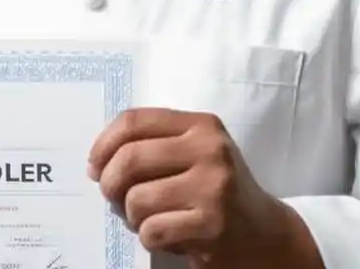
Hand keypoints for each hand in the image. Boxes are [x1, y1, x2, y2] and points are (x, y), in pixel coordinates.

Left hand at [87, 108, 322, 267]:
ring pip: (137, 199)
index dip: (103, 143)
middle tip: (114, 198)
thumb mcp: (195, 153)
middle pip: (129, 158)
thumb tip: (98, 161)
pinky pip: (152, 230)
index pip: (135, 120)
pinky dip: (150, 238)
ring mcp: (213, 187)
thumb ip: (154, 145)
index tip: (94, 165)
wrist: (264, 233)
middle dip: (110, 184)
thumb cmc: (217, 190)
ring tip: (150, 219)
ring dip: (133, 217)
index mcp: (202, 125)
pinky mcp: (211, 224)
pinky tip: (169, 236)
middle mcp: (210, 149)